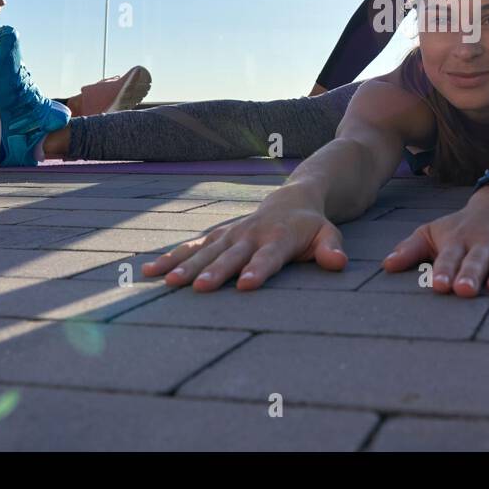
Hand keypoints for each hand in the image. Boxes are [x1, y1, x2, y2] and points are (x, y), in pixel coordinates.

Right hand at [142, 204, 345, 291]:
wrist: (292, 200)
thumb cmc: (311, 227)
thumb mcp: (328, 235)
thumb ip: (330, 250)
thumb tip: (338, 263)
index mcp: (279, 238)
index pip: (268, 257)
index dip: (257, 270)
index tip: (245, 285)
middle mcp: (251, 235)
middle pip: (232, 256)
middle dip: (215, 271)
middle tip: (199, 288)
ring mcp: (231, 234)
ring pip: (206, 250)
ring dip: (187, 265)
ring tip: (168, 283)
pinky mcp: (217, 235)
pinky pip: (192, 246)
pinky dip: (172, 257)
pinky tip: (150, 272)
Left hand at [382, 196, 488, 295]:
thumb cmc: (462, 227)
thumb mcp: (434, 232)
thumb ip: (411, 249)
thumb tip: (385, 266)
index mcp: (458, 241)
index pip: (449, 257)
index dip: (445, 270)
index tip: (439, 285)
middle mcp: (484, 242)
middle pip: (476, 260)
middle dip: (471, 273)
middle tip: (464, 289)